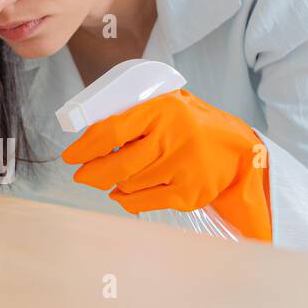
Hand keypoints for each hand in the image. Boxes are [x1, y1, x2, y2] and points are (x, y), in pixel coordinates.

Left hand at [60, 89, 271, 240]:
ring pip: (128, 184)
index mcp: (163, 109)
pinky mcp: (188, 193)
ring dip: (115, 183)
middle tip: (81, 175)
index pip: (111, 131)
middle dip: (91, 173)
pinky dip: (126, 200)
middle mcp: (173, 137)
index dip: (84, 147)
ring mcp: (181, 167)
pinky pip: (142, 202)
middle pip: (117, 165)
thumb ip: (134, 112)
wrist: (238, 150)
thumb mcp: (168, 104)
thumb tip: (88, 134)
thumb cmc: (192, 125)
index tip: (70, 156)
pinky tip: (122, 193)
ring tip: (117, 176)